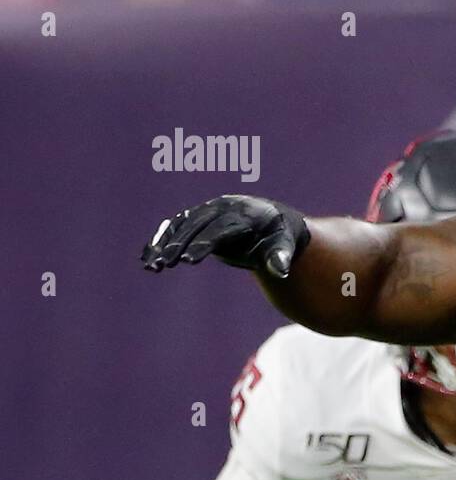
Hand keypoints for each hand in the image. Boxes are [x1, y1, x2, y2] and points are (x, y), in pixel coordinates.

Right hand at [141, 195, 309, 277]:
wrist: (272, 219)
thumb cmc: (278, 237)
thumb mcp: (284, 246)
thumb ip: (280, 257)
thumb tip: (280, 271)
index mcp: (245, 214)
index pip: (221, 229)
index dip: (204, 243)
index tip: (187, 261)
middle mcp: (223, 208)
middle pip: (197, 225)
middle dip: (179, 245)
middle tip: (164, 265)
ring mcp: (207, 210)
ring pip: (181, 225)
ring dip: (164, 244)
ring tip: (152, 267)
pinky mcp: (197, 217)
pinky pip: (174, 227)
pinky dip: (160, 241)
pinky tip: (147, 258)